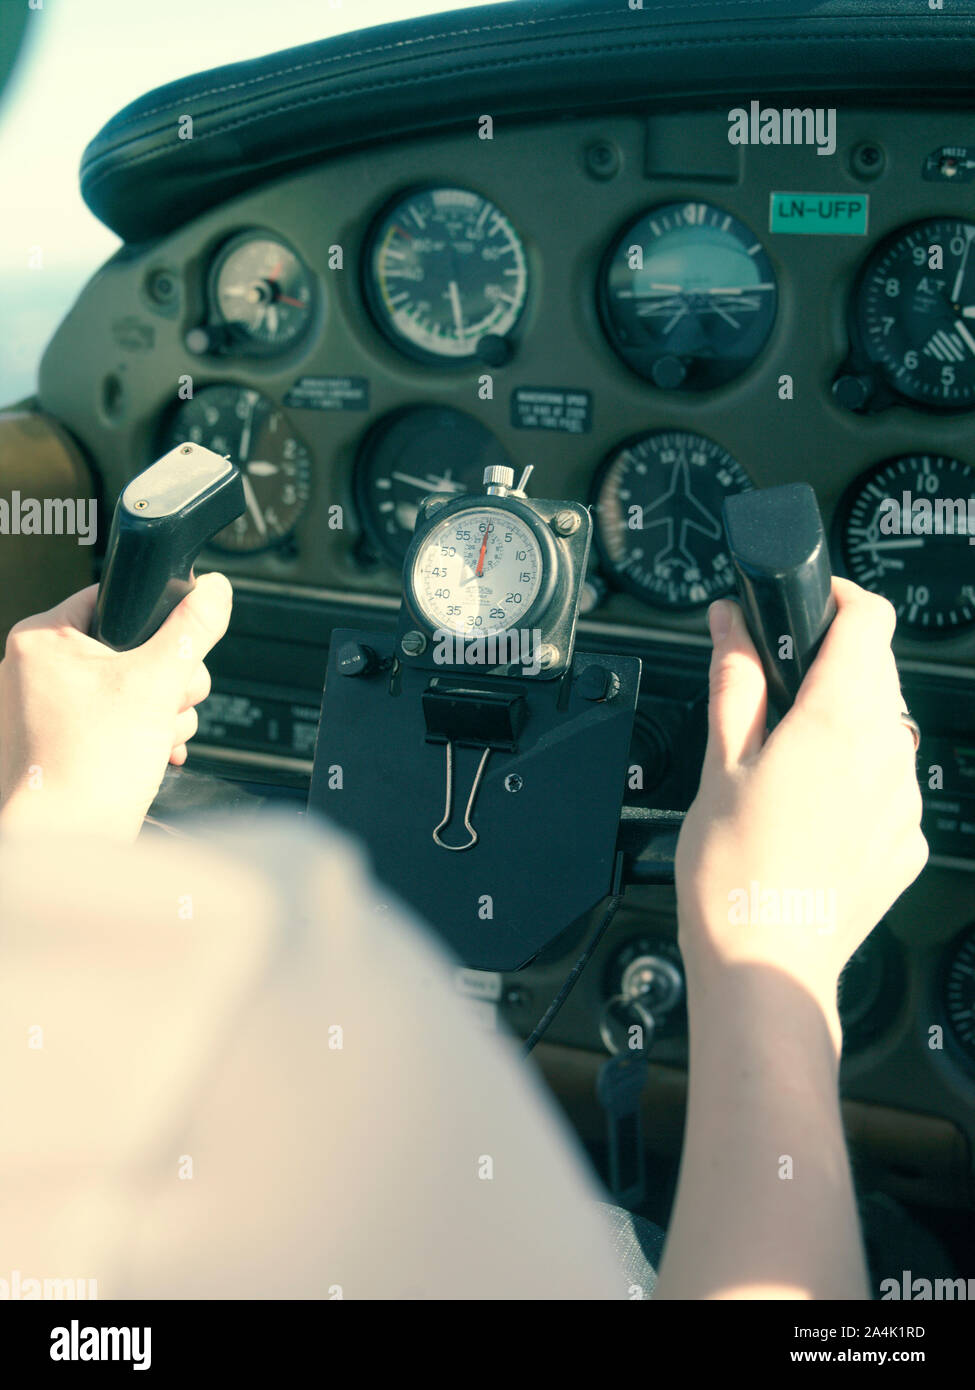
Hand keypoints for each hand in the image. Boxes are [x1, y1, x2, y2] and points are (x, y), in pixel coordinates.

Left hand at [0, 575, 232, 840]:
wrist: (63, 844)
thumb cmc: (86, 769)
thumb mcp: (158, 683)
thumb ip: (192, 630)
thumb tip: (216, 590)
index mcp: (44, 638)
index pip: (117, 600)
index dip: (159, 627)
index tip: (173, 656)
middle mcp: (36, 669)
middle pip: (134, 648)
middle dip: (168, 684)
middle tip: (167, 706)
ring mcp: (47, 709)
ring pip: (133, 689)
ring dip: (162, 715)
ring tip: (154, 739)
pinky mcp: (62, 743)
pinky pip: (119, 722)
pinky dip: (144, 738)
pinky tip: (152, 756)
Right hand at [675, 578, 926, 1029]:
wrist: (764, 966)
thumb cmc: (733, 874)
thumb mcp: (718, 764)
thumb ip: (735, 679)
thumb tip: (732, 622)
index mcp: (838, 723)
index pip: (870, 621)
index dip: (840, 599)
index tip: (810, 604)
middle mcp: (887, 755)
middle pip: (880, 672)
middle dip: (833, 666)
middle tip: (777, 693)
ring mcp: (905, 801)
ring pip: (887, 729)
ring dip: (847, 724)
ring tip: (787, 765)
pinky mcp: (909, 842)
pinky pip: (891, 785)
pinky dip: (860, 779)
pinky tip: (811, 813)